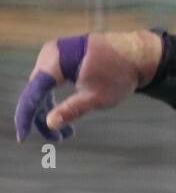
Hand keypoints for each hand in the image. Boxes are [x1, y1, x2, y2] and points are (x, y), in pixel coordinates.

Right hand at [15, 30, 161, 142]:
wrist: (135, 55)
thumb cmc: (119, 76)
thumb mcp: (97, 98)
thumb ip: (72, 110)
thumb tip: (50, 123)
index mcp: (56, 61)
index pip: (34, 92)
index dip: (27, 116)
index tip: (23, 137)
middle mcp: (50, 53)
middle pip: (36, 90)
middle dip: (42, 116)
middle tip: (59, 139)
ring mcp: (54, 52)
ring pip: (42, 85)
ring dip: (49, 108)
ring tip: (68, 133)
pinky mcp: (61, 56)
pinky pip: (50, 79)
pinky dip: (55, 97)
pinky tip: (65, 115)